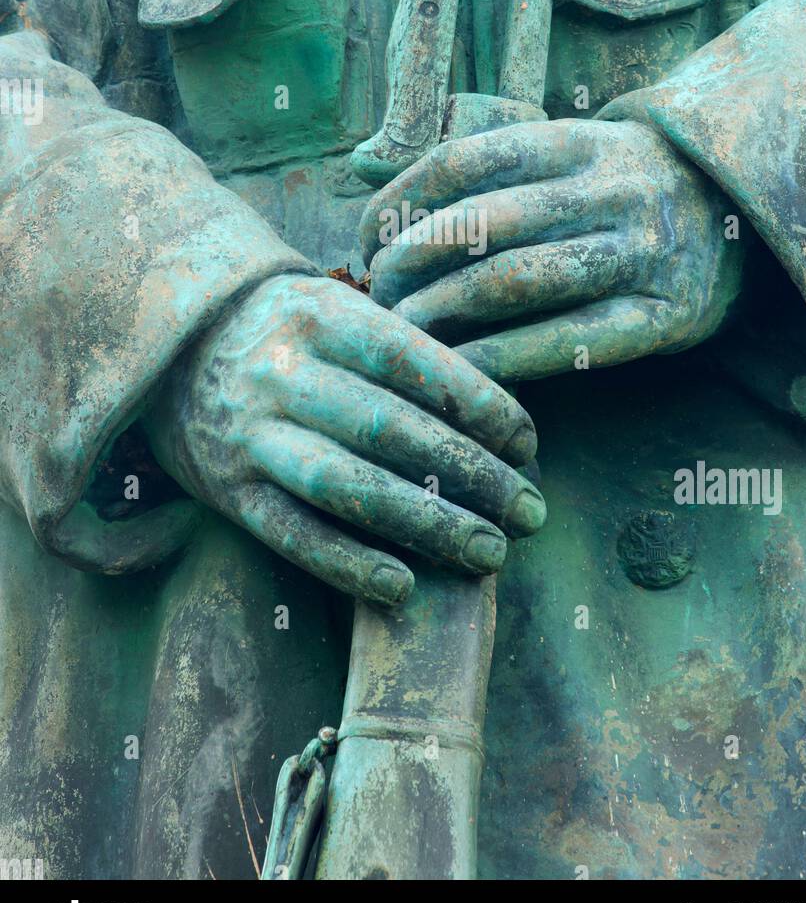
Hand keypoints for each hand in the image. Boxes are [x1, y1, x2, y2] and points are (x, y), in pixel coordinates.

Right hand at [142, 274, 543, 605]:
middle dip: (472, 477)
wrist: (176, 348)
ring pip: (346, 485)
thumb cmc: (293, 334)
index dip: (479, 407)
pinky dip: (348, 563)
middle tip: (531, 513)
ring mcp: (249, 434)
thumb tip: (504, 430)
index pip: (414, 363)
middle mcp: (281, 372)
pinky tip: (404, 588)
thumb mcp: (341, 315)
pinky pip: (291, 533)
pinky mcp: (226, 489)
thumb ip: (408, 358)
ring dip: (426, 525)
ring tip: (490, 554)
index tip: (528, 446)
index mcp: (321, 316)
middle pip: (389, 429)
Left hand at [360, 119, 742, 382]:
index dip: (401, 202)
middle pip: (482, 224)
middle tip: (378, 292)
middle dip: (411, 263)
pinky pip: (568, 343)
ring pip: (518, 283)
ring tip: (404, 332)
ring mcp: (641, 255)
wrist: (737, 216)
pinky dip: (503, 359)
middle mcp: (612, 190)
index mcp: (579, 141)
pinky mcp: (663, 317)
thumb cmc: (620, 189)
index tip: (366, 239)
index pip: (465, 161)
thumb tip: (372, 193)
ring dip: (444, 313)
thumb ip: (493, 169)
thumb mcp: (571, 152)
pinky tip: (461, 369)